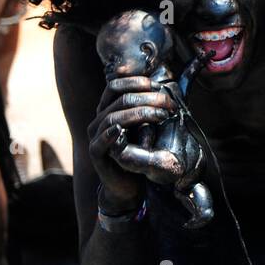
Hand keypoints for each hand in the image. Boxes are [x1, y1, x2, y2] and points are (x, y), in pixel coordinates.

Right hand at [86, 76, 177, 207]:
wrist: (128, 182)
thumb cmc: (139, 150)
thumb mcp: (146, 124)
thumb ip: (150, 106)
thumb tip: (166, 84)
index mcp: (109, 109)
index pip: (116, 86)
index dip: (136, 82)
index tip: (158, 85)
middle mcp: (99, 119)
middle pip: (120, 100)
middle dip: (147, 98)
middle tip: (169, 103)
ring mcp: (96, 136)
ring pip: (112, 118)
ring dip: (139, 114)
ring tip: (161, 115)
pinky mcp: (96, 154)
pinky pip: (100, 142)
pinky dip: (109, 134)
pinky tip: (121, 129)